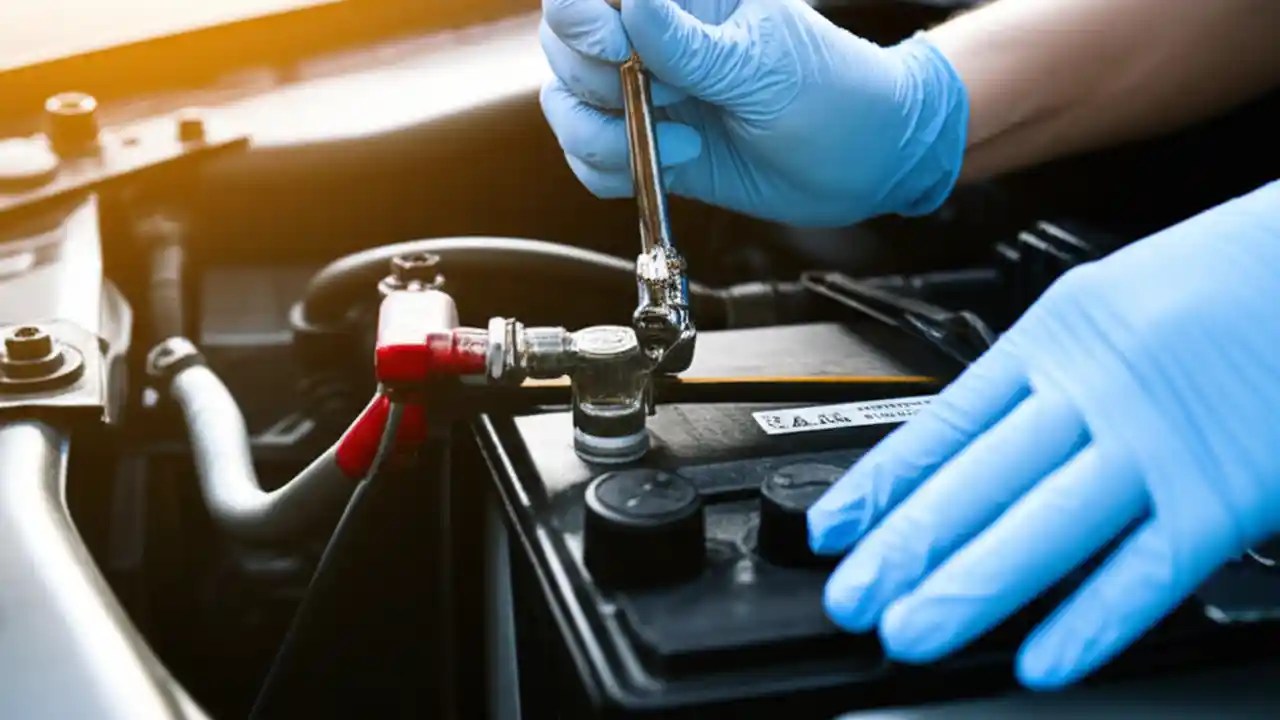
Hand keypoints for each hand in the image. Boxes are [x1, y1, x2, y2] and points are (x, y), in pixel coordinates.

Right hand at [538, 0, 968, 226]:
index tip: (614, 45)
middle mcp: (650, 40)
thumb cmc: (834, 94)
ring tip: (678, 145)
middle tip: (660, 98)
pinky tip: (677, 165)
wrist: (866, 163)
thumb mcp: (763, 68)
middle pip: (562, 47)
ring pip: (566, 106)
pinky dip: (613, 173)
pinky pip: (589, 160)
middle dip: (595, 83)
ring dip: (602, 137)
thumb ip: (688, 46)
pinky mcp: (647, 147)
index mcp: (681, 0)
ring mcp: (644, 95)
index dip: (581, 16)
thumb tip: (630, 4)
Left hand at [807, 180, 1279, 687]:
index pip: (945, 425)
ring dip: (968, 585)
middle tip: (851, 597)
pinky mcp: (1227, 491)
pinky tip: (1042, 659)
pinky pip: (1150, 567)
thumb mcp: (1110, 299)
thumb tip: (981, 441)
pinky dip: (1093, 619)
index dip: (880, 485)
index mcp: (1056, 338)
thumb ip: (1049, 373)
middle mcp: (1094, 391)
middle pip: (977, 482)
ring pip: (1043, 526)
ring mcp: (1157, 445)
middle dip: (904, 546)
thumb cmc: (1226, 272)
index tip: (832, 529)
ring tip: (909, 629)